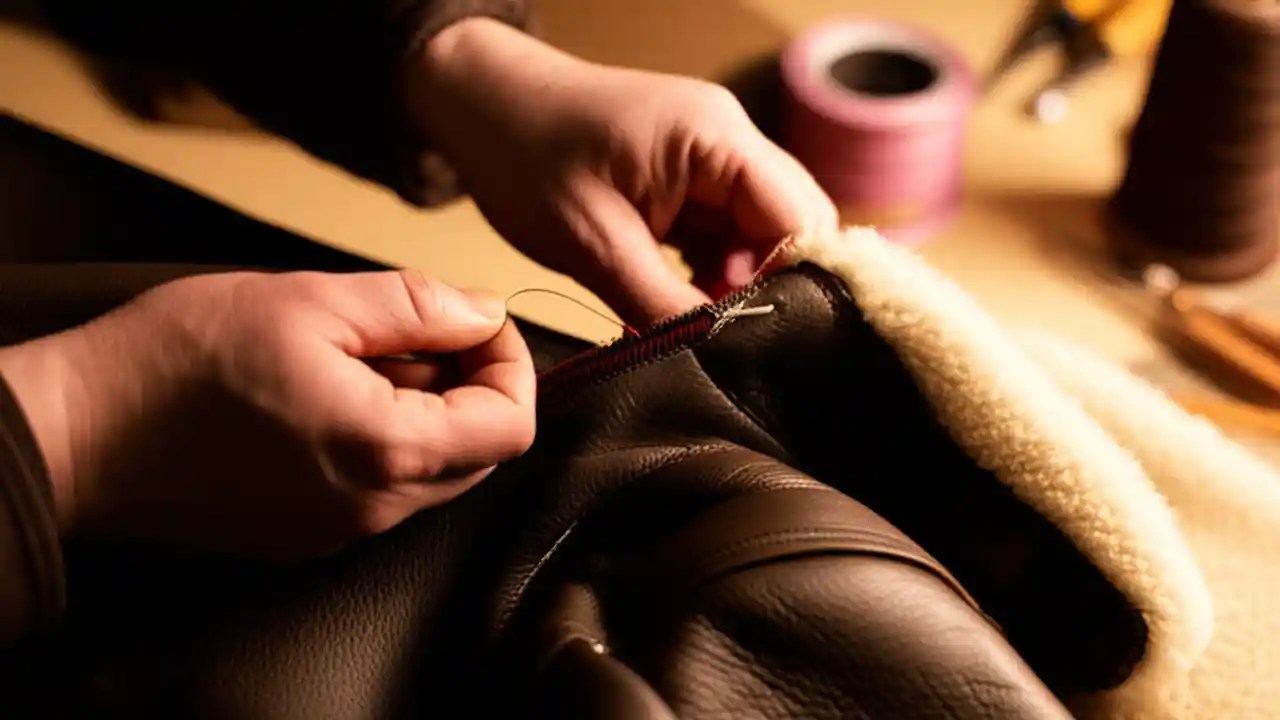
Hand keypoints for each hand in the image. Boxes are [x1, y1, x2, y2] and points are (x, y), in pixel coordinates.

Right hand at [0, 270, 535, 559]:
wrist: (80, 432)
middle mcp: (374, 508)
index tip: (474, 322)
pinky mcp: (308, 537)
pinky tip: (327, 399)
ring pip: (431, 472)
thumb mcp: (311, 301)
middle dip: (469, 386)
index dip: (509, 364)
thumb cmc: (182, 358)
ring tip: (359, 360)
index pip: (511, 426)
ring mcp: (340, 531)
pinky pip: (381, 491)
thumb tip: (485, 312)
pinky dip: (383, 442)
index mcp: (387, 450)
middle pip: (479, 452)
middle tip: (416, 333)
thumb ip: (417, 307)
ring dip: (425, 412)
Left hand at [411, 19, 836, 324]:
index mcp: (717, 139)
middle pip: (793, 229)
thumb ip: (664, 305)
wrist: (478, 108)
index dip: (798, 287)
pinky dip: (711, 280)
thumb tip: (720, 359)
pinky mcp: (690, 185)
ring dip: (737, 290)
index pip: (803, 220)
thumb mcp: (592, 244)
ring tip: (695, 331)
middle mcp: (730, 143)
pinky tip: (681, 312)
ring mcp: (712, 163)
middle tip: (726, 345)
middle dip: (769, 292)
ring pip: (761, 241)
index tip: (768, 346)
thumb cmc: (523, 155)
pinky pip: (726, 240)